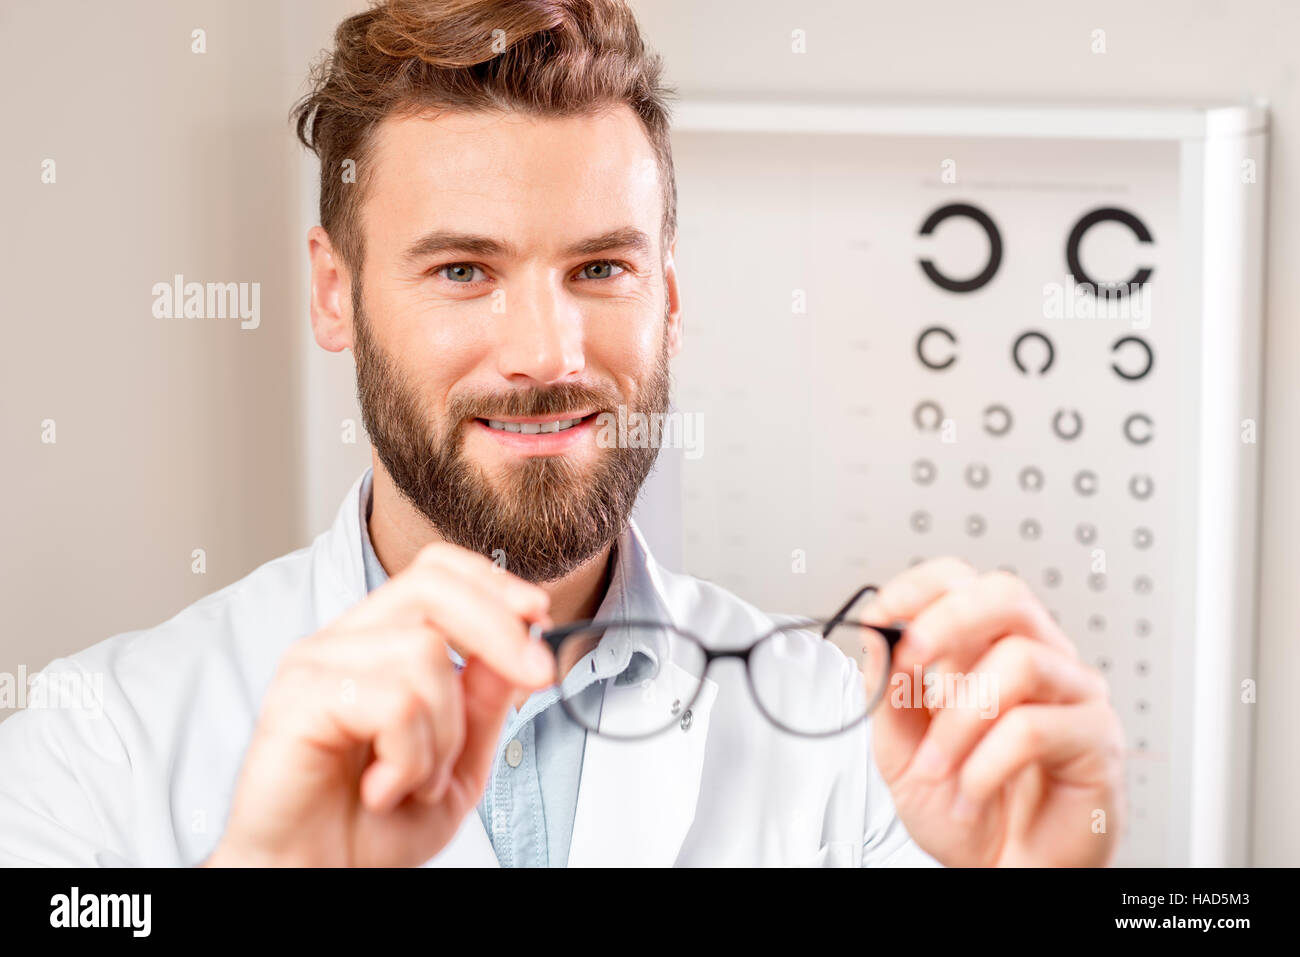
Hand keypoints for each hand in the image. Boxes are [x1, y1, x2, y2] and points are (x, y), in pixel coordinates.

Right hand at [204, 543, 553, 866]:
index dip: (494, 584)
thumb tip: (521, 642)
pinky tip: (383, 789)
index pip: (436, 573)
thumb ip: (486, 702)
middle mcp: (345, 642)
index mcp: (380, 644)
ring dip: (443, 734)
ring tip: (413, 780)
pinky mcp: (298, 699)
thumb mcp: (459, 763)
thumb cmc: (370, 827)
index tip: (541, 616)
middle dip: (500, 628)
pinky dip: (409, 758)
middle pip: (432, 587)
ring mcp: (315, 665)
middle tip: (537, 676)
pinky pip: (393, 702)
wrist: (317, 880)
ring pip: (424, 654)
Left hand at [859, 558, 1124, 866]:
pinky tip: (972, 788)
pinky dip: (986, 762)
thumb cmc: (961, 808)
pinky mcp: (1096, 739)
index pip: (962, 583)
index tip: (880, 616)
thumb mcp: (900, 750)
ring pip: (1021, 660)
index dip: (919, 588)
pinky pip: (1036, 727)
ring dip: (959, 720)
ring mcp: (1070, 695)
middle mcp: (1034, 660)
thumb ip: (887, 692)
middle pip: (1006, 596)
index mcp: (983, 651)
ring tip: (936, 767)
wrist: (998, 873)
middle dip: (947, 622)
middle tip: (910, 663)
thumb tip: (877, 634)